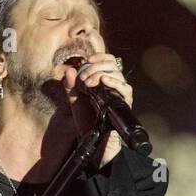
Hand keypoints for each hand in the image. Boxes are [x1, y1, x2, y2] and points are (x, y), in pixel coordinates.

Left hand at [64, 52, 130, 168]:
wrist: (91, 139)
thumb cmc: (85, 121)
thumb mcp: (73, 102)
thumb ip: (70, 87)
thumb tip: (69, 70)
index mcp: (103, 82)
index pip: (108, 61)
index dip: (99, 57)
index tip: (88, 59)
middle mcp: (114, 86)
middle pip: (112, 65)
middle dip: (96, 67)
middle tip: (83, 78)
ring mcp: (120, 94)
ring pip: (118, 74)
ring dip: (101, 73)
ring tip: (89, 82)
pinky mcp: (124, 103)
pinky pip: (125, 89)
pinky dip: (114, 82)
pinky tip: (104, 81)